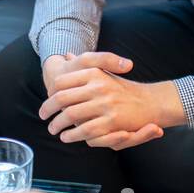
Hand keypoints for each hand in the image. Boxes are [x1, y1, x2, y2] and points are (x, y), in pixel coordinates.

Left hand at [40, 52, 173, 148]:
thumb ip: (84, 65)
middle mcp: (98, 86)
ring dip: (58, 124)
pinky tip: (67, 136)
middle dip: (48, 110)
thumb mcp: (104, 71)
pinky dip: (72, 134)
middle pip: (62, 99)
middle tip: (43, 116)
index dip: (50, 94)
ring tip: (53, 129)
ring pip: (71, 115)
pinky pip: (85, 129)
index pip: (62, 83)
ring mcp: (105, 103)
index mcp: (94, 72)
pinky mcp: (112, 120)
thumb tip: (68, 56)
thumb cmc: (122, 88)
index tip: (47, 103)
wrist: (150, 102)